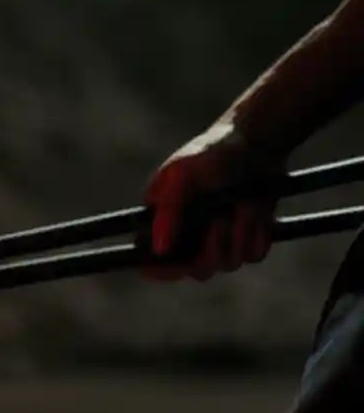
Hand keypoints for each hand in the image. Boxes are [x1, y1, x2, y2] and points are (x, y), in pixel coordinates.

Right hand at [141, 124, 287, 281]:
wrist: (255, 142)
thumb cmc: (210, 153)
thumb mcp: (180, 174)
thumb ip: (167, 211)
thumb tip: (159, 248)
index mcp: (164, 225)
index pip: (154, 265)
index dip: (162, 270)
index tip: (177, 263)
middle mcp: (191, 238)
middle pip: (196, 270)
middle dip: (211, 249)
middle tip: (219, 220)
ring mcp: (222, 240)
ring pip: (228, 263)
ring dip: (239, 233)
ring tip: (243, 204)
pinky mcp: (250, 238)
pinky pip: (254, 254)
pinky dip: (257, 232)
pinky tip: (257, 209)